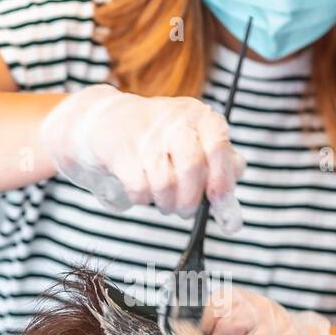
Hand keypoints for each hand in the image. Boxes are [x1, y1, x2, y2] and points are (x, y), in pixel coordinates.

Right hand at [40, 83, 246, 233]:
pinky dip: (142, 199)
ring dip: (165, 203)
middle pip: (192, 169)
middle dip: (189, 201)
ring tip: (162, 200)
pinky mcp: (119, 148)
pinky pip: (140, 189)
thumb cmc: (156, 140)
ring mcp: (145, 133)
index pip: (219, 149)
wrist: (103, 121)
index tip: (218, 202)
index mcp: (200, 116)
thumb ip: (219, 176)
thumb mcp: (194, 147)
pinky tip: (141, 190)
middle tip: (184, 210)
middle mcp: (175, 119)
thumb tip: (232, 219)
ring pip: (165, 184)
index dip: (221, 181)